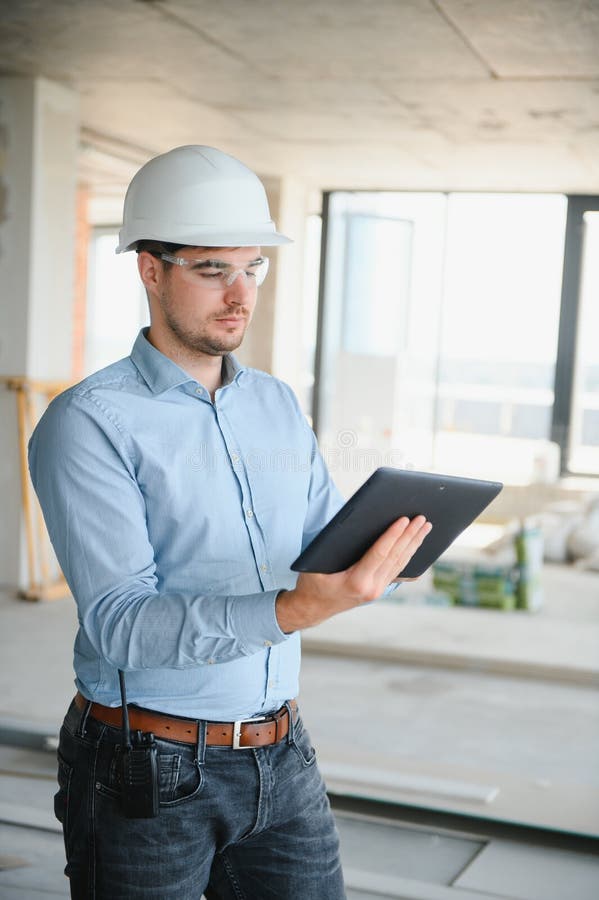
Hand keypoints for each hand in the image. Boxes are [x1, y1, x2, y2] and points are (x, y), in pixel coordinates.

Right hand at [276, 515, 431, 632]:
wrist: (312, 609)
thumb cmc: (312, 582)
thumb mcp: (316, 564)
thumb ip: (332, 547)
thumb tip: (354, 524)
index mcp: (356, 582)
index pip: (380, 553)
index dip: (393, 535)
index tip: (404, 520)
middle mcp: (371, 588)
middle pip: (395, 557)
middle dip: (410, 535)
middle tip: (421, 518)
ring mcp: (377, 591)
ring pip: (400, 563)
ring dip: (414, 543)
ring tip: (425, 527)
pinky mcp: (379, 589)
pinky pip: (397, 569)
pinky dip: (408, 554)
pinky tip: (417, 544)